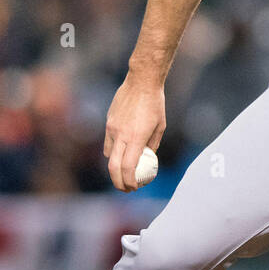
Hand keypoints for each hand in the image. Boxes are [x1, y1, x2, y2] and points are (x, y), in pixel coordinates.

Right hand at [103, 74, 165, 192]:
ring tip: (124, 172)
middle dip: (118, 182)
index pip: (128, 167)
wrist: (141, 82)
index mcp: (136, 138)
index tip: (134, 187)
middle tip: (125, 188)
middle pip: (113, 167)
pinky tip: (122, 152)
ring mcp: (112, 128)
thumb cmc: (155, 104)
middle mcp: (121, 135)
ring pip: (109, 156)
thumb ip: (152, 145)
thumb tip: (148, 158)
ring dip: (115, 167)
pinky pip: (108, 143)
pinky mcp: (108, 122)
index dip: (130, 181)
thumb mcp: (160, 127)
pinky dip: (114, 152)